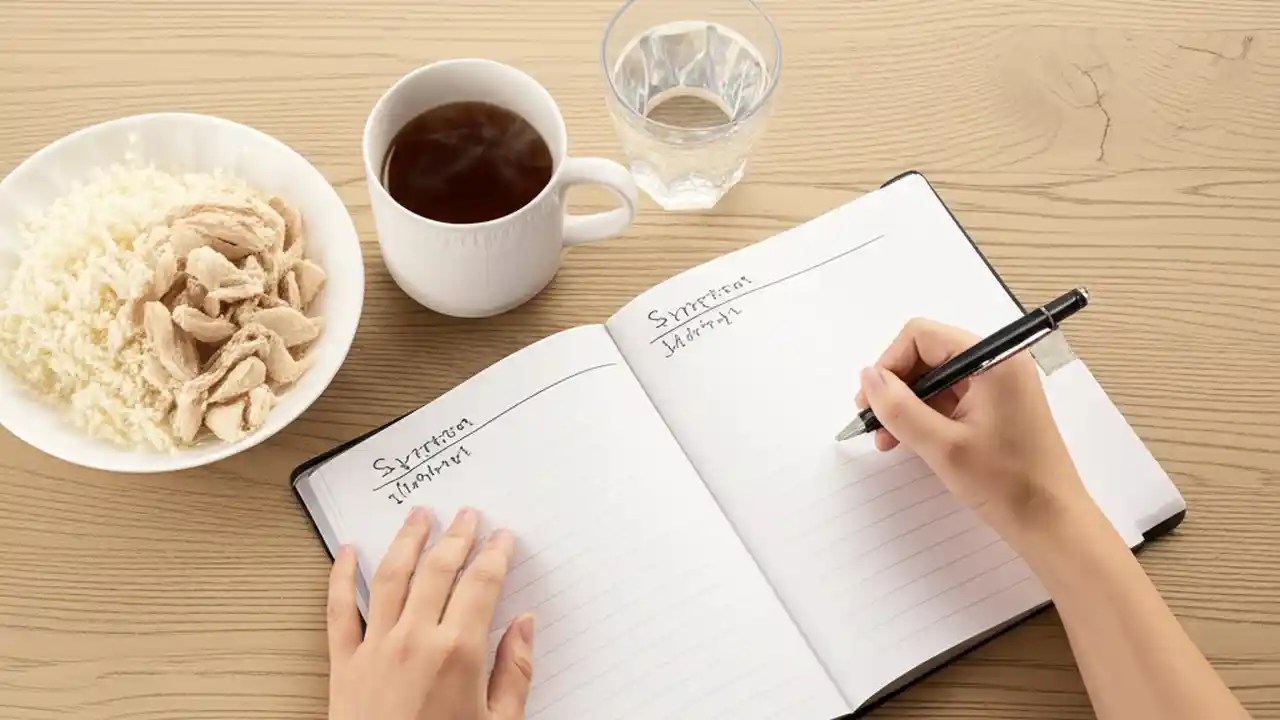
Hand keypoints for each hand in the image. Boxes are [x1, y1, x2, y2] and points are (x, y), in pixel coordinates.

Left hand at [327, 507, 534, 719]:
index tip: (502, 538)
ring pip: (391, 575)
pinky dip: (340, 575)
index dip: (495, 554)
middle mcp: (416, 640)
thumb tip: (524, 626)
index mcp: (459, 653)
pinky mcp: (344, 664)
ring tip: (419, 516)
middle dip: (457, 536)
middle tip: (467, 515)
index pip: (482, 584)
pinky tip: (346, 552)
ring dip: (407, 539)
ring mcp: (376, 648)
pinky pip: (339, 608)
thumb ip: (514, 673)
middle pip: (439, 569)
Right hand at [855, 318, 1093, 536]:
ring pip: (936, 379)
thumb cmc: (1006, 484)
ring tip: (887, 439)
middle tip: (873, 423)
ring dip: (906, 404)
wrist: (1052, 523)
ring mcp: (999, 386)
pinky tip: (909, 441)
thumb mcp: (942, 446)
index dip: (890, 364)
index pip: (923, 337)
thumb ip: (899, 407)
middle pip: (928, 355)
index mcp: (993, 360)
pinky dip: (925, 416)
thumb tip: (867, 376)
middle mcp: (998, 363)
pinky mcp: (997, 407)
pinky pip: (950, 398)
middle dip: (895, 386)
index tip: (871, 401)